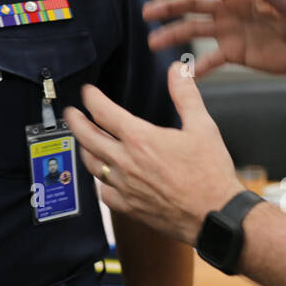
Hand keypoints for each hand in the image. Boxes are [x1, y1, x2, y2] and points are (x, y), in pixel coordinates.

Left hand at [65, 62, 244, 244]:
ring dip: (85, 150)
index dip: (91, 99)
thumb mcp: (202, 126)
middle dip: (75, 122)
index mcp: (140, 139)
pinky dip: (100, 182)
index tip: (87, 92)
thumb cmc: (210, 174)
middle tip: (70, 113)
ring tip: (84, 142)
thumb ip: (186, 95)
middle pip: (88, 138)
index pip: (104, 112)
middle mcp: (126, 162)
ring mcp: (125, 187)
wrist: (215, 215)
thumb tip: (178, 70)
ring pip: (93, 165)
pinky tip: (104, 178)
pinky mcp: (130, 207)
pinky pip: (104, 193)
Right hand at [142, 0, 285, 76]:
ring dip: (174, 35)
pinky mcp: (234, 53)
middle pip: (193, 5)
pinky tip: (182, 74)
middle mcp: (230, 10)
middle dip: (169, 8)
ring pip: (195, 31)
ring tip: (153, 43)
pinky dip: (196, 67)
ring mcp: (230, 31)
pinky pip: (210, 59)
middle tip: (147, 15)